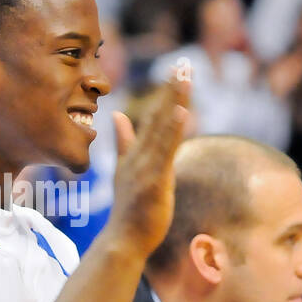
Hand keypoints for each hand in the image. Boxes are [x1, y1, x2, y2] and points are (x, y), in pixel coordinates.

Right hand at [106, 74, 191, 255]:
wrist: (122, 239)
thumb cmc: (129, 209)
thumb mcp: (126, 170)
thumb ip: (123, 142)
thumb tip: (117, 116)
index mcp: (137, 152)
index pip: (155, 115)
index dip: (167, 91)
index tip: (178, 68)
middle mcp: (140, 155)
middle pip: (159, 114)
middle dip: (172, 88)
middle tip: (184, 62)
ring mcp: (146, 167)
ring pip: (163, 127)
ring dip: (174, 101)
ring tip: (184, 77)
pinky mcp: (153, 180)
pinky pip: (165, 151)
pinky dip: (173, 130)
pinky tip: (182, 112)